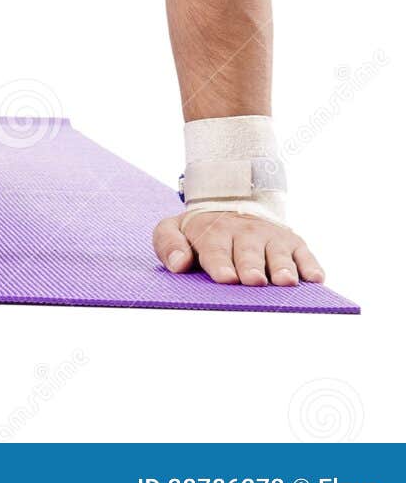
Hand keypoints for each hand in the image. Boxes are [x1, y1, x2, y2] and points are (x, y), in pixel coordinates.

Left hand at [153, 208, 324, 285]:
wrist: (230, 201)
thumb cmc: (200, 230)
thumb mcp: (173, 229)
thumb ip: (168, 244)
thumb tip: (178, 265)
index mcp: (213, 233)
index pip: (216, 251)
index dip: (221, 264)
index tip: (225, 278)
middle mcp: (244, 234)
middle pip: (248, 253)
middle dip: (251, 267)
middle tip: (254, 281)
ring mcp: (270, 237)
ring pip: (278, 254)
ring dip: (282, 267)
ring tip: (285, 281)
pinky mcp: (293, 242)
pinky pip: (305, 253)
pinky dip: (310, 265)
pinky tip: (314, 277)